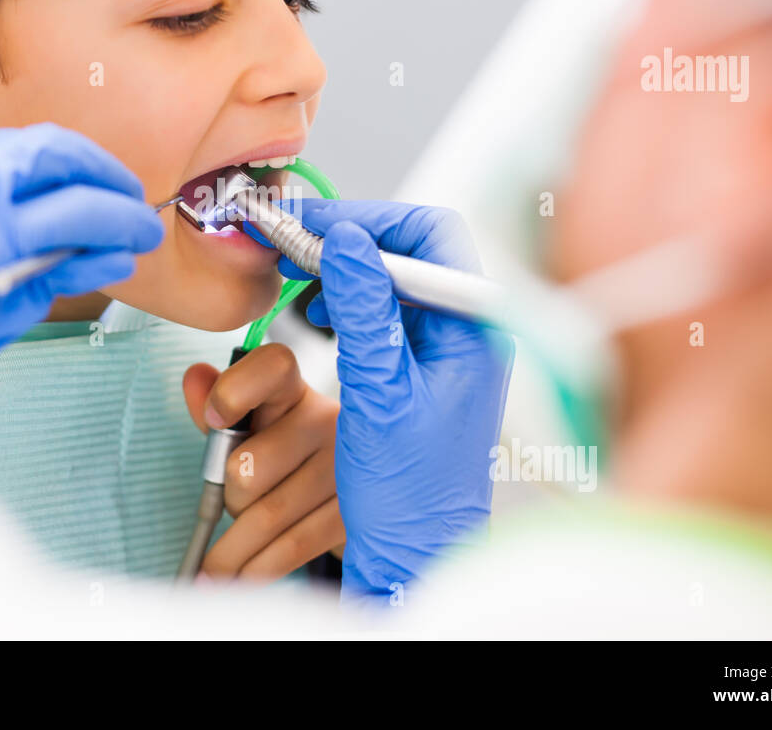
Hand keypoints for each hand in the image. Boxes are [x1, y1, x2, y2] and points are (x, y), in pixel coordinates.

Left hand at [182, 343, 343, 580]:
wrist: (355, 490)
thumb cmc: (287, 451)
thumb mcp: (253, 425)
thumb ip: (218, 406)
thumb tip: (194, 379)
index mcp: (293, 390)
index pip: (272, 367)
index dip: (236, 390)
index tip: (214, 418)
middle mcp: (325, 421)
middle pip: (249, 464)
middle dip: (228, 498)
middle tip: (229, 509)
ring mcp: (346, 468)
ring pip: (268, 514)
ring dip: (232, 550)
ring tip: (212, 569)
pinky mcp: (355, 512)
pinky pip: (294, 545)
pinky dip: (259, 568)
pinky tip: (239, 578)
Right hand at [276, 199, 513, 607]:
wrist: (415, 551)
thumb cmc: (410, 492)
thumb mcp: (378, 393)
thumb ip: (363, 311)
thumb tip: (346, 243)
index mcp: (475, 331)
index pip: (431, 237)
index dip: (370, 221)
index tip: (316, 226)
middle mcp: (469, 331)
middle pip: (412, 251)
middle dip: (351, 242)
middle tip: (296, 244)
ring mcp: (449, 348)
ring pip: (396, 278)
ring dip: (346, 272)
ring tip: (303, 284)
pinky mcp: (426, 366)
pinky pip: (389, 311)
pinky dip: (350, 303)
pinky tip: (321, 316)